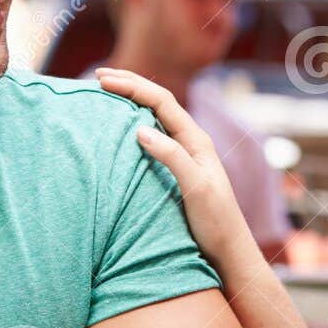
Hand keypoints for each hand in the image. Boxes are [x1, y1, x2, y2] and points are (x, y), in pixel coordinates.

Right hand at [95, 68, 262, 279]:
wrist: (228, 250)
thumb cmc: (216, 222)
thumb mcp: (196, 188)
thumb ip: (172, 157)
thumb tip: (141, 129)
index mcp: (196, 139)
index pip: (161, 101)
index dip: (133, 86)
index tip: (104, 81)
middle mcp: (190, 142)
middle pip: (158, 102)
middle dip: (129, 85)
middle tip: (99, 76)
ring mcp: (183, 155)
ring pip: (154, 117)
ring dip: (131, 101)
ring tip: (106, 93)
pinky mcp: (175, 171)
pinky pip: (152, 138)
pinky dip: (133, 125)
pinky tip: (118, 130)